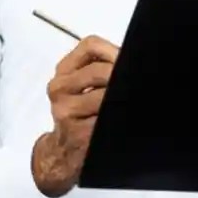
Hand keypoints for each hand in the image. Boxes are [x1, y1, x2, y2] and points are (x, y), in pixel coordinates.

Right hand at [32, 36, 119, 197]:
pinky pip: (105, 119)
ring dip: (123, 98)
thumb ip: (101, 67)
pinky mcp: (77, 132)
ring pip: (104, 96)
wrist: (62, 150)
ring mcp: (66, 111)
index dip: (114, 51)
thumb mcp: (81, 86)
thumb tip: (133, 59)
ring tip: (131, 101)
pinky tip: (122, 118)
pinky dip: (119, 117)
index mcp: (63, 72)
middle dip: (122, 76)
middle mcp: (59, 88)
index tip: (128, 61)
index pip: (91, 47)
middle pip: (100, 71)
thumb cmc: (79, 114)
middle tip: (138, 84)